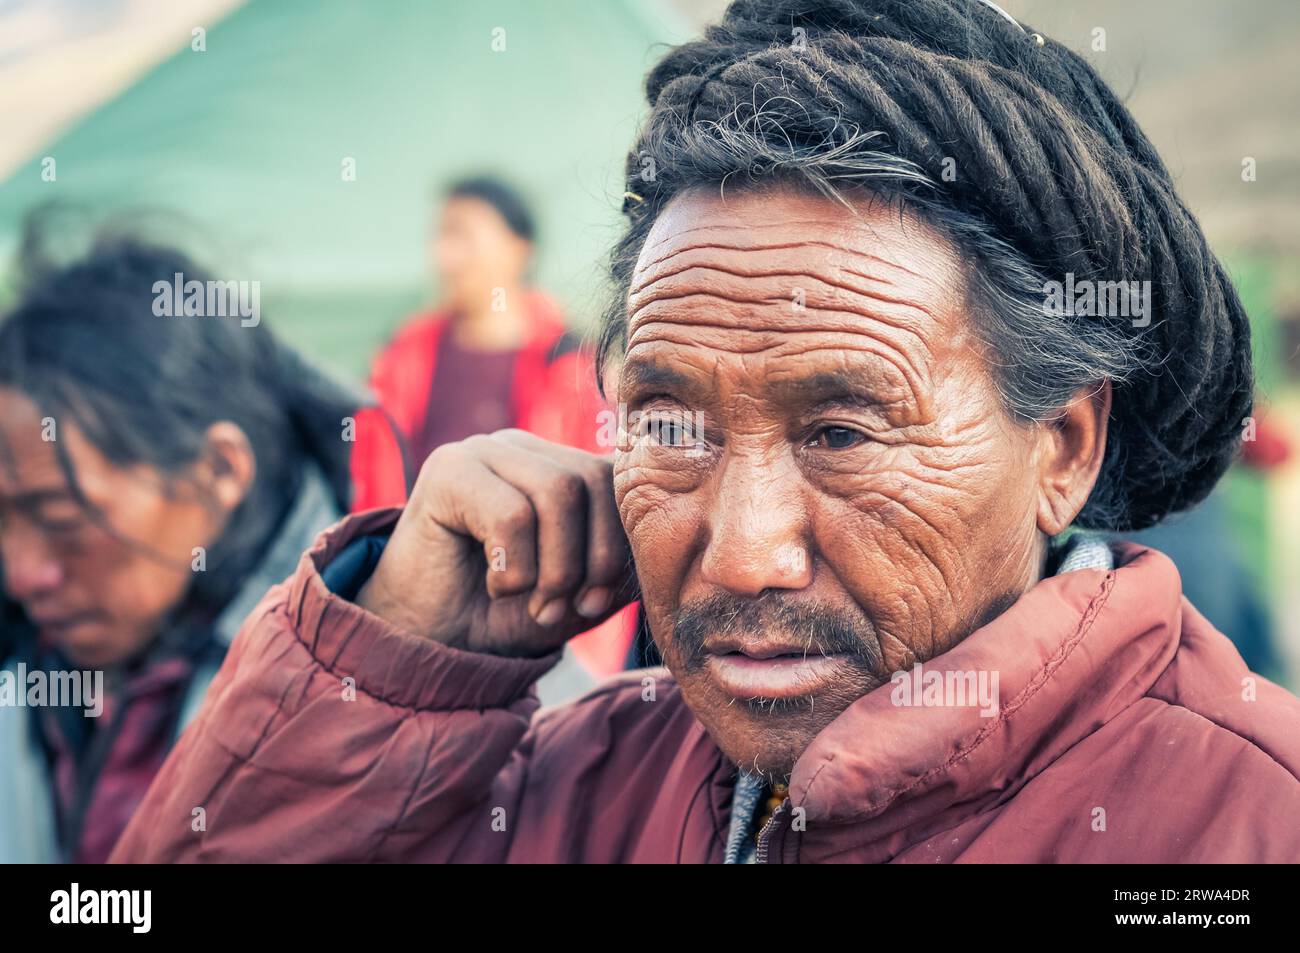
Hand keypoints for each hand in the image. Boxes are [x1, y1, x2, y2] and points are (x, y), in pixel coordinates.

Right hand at [356, 429, 635, 656]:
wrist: (429, 642)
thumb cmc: (504, 615)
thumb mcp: (579, 592)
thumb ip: (621, 562)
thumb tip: (670, 542)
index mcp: (560, 466)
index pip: (619, 479)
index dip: (619, 544)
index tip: (599, 602)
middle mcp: (525, 448)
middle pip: (594, 480)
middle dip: (590, 559)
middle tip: (563, 610)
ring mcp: (484, 451)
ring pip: (558, 492)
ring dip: (555, 566)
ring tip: (535, 605)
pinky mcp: (447, 469)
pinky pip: (511, 512)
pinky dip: (516, 566)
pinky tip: (497, 586)